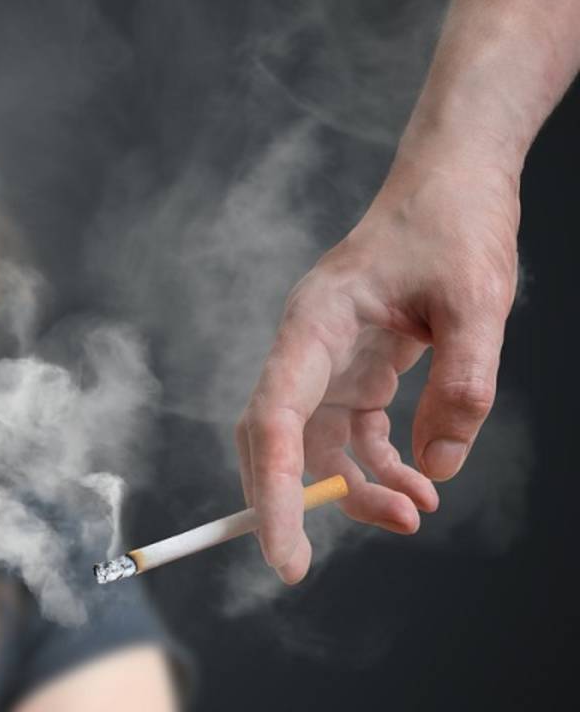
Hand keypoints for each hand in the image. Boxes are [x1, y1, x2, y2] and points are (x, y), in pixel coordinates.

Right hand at [237, 147, 519, 583]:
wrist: (453, 182)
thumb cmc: (453, 224)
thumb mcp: (477, 301)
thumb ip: (462, 385)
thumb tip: (439, 469)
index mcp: (315, 324)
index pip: (273, 418)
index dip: (271, 490)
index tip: (284, 553)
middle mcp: (308, 347)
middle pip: (273, 439)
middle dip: (288, 502)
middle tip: (303, 565)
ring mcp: (328, 359)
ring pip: (316, 445)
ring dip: (352, 489)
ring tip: (414, 512)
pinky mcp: (356, 368)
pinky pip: (355, 434)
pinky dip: (380, 466)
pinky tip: (420, 481)